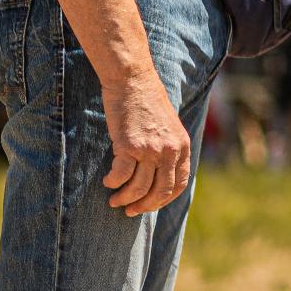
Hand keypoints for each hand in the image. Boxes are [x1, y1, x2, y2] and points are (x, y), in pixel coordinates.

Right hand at [102, 63, 192, 215]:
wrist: (132, 79)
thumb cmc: (146, 100)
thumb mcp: (168, 125)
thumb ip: (168, 147)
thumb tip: (158, 173)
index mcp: (182, 146)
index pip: (179, 184)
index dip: (164, 199)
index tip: (151, 205)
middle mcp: (170, 150)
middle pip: (160, 191)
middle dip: (145, 206)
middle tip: (130, 211)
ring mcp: (150, 149)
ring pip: (139, 188)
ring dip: (126, 199)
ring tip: (115, 201)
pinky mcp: (130, 146)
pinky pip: (121, 175)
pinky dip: (113, 183)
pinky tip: (108, 182)